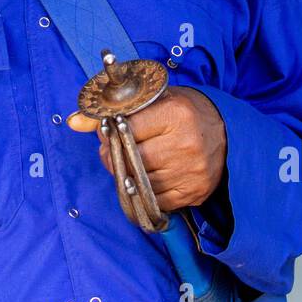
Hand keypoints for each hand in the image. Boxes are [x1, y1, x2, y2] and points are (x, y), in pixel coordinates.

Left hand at [67, 85, 226, 213]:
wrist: (227, 132)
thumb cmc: (184, 112)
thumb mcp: (154, 101)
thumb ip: (112, 111)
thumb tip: (74, 122)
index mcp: (175, 114)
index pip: (127, 129)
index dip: (111, 132)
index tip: (108, 132)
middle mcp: (185, 144)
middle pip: (132, 160)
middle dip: (114, 157)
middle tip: (113, 151)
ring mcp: (191, 172)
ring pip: (141, 183)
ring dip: (128, 176)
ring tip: (131, 163)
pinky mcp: (194, 192)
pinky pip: (156, 200)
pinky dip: (145, 192)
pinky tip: (146, 178)